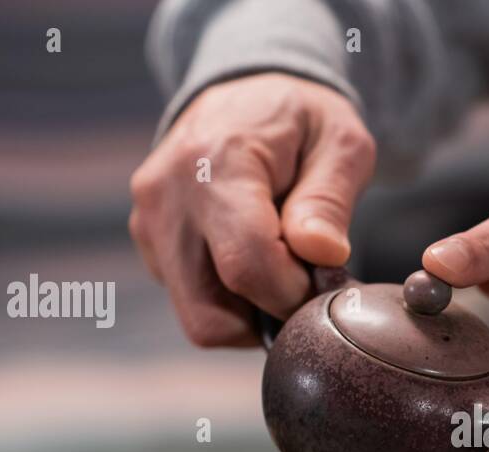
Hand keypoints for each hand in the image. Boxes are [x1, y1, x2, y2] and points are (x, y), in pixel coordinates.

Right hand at [129, 74, 375, 345]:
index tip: (326, 278)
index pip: (249, 268)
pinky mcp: (148, 243)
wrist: (245, 95)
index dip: (295, 293)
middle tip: (304, 283)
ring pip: (199, 319)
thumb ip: (330, 202)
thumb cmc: (300, 120)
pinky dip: (230, 300)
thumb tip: (322, 255)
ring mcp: (149, 224)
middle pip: (212, 315)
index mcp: (215, 164)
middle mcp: (166, 197)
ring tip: (281, 269)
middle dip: (268, 316)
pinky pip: (191, 303)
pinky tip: (253, 259)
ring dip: (249, 314)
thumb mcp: (339, 144)